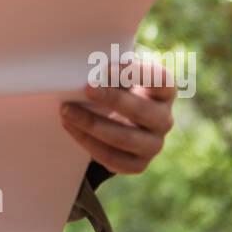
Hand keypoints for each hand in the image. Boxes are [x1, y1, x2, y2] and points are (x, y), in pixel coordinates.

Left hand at [59, 57, 174, 175]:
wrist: (117, 123)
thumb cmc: (117, 90)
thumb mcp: (119, 78)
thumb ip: (112, 71)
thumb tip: (90, 66)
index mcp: (164, 92)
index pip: (161, 80)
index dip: (136, 73)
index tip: (107, 67)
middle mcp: (163, 119)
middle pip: (142, 111)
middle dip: (112, 99)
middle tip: (86, 88)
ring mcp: (153, 145)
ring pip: (125, 138)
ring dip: (92, 124)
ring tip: (66, 111)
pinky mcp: (138, 164)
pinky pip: (113, 157)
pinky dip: (88, 142)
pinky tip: (71, 127)